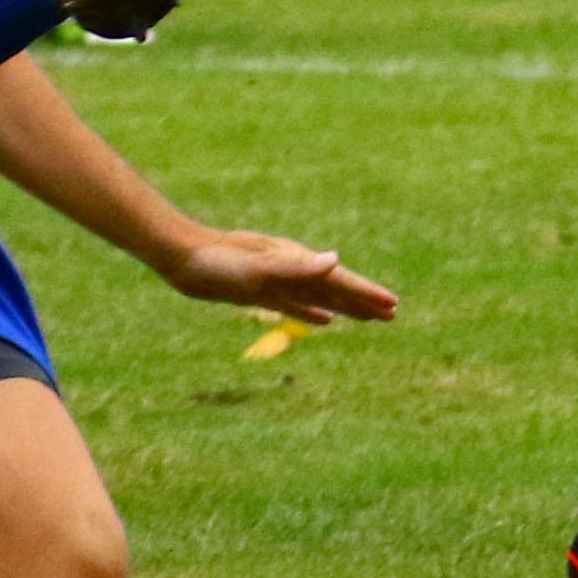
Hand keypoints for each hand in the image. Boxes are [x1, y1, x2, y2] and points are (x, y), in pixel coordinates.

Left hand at [155, 228, 396, 325]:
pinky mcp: (263, 291)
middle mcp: (293, 270)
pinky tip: (325, 320)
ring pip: (322, 297)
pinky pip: (298, 304)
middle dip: (364, 301)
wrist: (184, 258)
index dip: (367, 294)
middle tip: (394, 314)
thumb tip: (336, 261)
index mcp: (297, 263)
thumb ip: (298, 267)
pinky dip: (315, 312)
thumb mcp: (258, 269)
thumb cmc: (218, 262)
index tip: (394, 305)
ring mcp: (279, 280)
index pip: (341, 281)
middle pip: (337, 289)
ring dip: (346, 306)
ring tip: (370, 317)